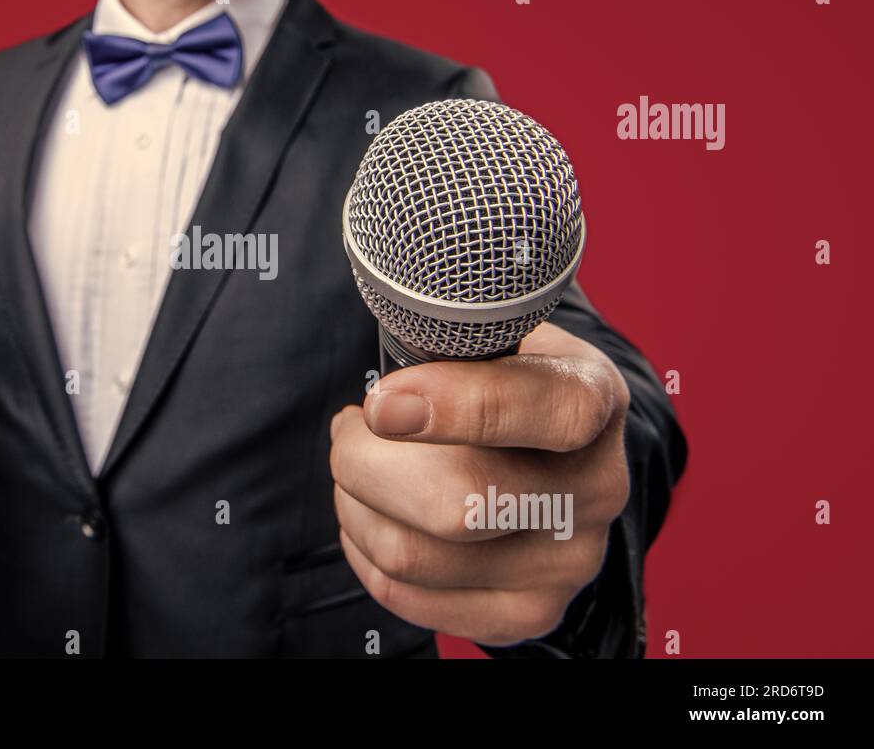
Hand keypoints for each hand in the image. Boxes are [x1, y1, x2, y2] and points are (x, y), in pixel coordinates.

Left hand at [329, 321, 630, 645]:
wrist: (545, 448)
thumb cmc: (499, 378)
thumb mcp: (497, 335)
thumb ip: (453, 346)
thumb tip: (390, 393)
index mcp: (594, 398)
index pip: (550, 412)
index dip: (458, 407)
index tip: (382, 402)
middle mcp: (597, 488)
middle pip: (458, 503)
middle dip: (367, 461)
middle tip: (353, 428)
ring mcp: (568, 562)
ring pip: (413, 555)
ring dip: (355, 504)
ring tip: (357, 466)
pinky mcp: (528, 613)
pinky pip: (405, 595)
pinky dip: (363, 549)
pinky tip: (372, 513)